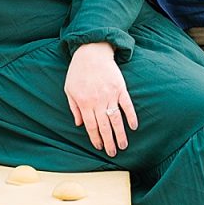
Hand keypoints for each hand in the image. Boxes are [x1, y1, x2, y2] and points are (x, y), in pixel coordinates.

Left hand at [64, 42, 137, 156]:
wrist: (91, 52)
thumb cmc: (78, 71)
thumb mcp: (69, 90)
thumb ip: (74, 108)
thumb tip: (79, 124)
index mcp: (85, 103)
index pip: (91, 126)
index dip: (95, 138)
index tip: (99, 147)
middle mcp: (98, 101)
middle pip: (104, 126)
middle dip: (109, 141)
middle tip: (113, 153)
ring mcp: (110, 95)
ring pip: (116, 119)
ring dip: (120, 134)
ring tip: (123, 145)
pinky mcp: (120, 88)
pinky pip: (127, 105)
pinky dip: (131, 116)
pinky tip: (133, 126)